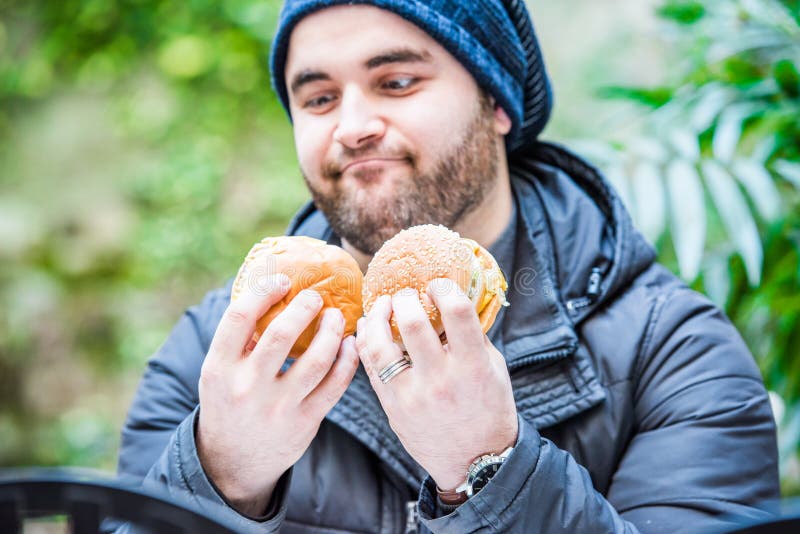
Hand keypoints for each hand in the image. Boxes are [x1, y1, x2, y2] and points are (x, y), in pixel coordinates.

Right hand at [196, 275, 358, 515]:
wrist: (233, 462)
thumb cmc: (230, 401)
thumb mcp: (219, 373)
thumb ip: (240, 340)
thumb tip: (273, 291)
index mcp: (219, 368)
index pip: (239, 318)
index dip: (263, 292)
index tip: (282, 281)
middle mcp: (247, 387)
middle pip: (281, 335)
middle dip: (304, 308)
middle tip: (315, 297)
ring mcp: (277, 407)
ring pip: (316, 360)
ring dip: (332, 332)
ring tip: (337, 316)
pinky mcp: (304, 422)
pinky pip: (334, 385)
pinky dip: (347, 361)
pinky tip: (350, 344)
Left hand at [356, 278, 517, 491]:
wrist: (475, 463)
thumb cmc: (489, 409)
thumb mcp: (493, 369)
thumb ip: (473, 336)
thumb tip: (451, 299)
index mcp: (473, 367)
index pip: (457, 312)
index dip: (444, 289)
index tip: (438, 286)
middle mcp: (442, 381)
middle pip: (413, 323)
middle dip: (406, 299)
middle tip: (406, 294)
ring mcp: (413, 396)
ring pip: (380, 345)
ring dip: (378, 317)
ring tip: (383, 305)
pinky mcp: (392, 407)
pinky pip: (370, 368)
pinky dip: (366, 342)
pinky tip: (369, 327)